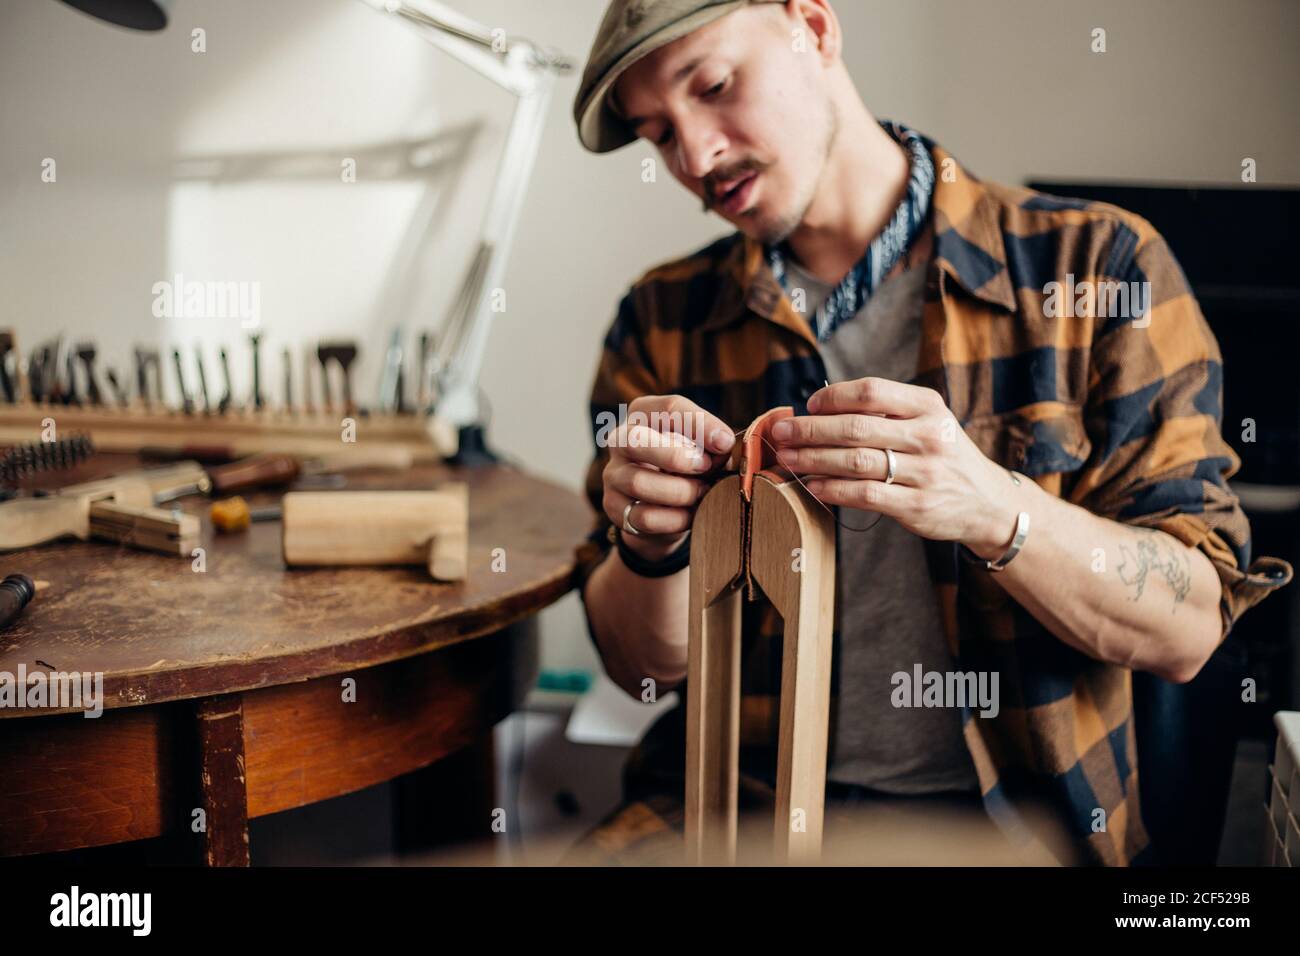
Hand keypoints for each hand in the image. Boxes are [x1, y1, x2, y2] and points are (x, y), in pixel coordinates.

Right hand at [601, 395, 735, 560]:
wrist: (663, 508)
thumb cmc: (686, 468)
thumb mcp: (701, 448)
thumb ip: (713, 443)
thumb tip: (723, 443)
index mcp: (644, 415)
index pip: (668, 408)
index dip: (699, 424)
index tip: (725, 442)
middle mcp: (620, 440)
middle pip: (635, 439)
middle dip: (675, 456)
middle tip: (705, 468)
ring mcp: (613, 475)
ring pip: (639, 482)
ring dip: (680, 492)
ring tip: (701, 494)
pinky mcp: (614, 507)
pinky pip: (643, 516)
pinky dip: (674, 519)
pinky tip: (689, 514)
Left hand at [768, 377, 1026, 558]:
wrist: (988, 502)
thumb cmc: (944, 456)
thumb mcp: (929, 421)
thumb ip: (887, 412)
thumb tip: (820, 407)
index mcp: (928, 407)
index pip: (872, 392)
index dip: (834, 396)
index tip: (809, 404)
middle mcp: (929, 436)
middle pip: (856, 427)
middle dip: (810, 429)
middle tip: (781, 432)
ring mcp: (924, 473)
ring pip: (855, 461)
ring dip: (814, 459)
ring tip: (789, 458)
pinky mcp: (917, 506)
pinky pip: (864, 495)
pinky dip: (833, 490)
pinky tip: (813, 486)